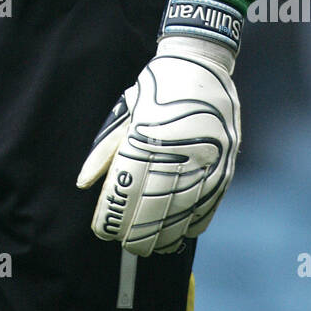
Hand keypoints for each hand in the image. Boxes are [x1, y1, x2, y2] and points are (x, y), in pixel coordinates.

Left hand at [76, 34, 239, 254]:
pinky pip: (209, 205)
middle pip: (155, 208)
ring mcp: (207, 161)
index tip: (103, 230)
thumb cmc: (157, 86)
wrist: (203, 62)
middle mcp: (179, 152)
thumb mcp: (125, 110)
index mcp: (148, 136)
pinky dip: (193, 224)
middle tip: (126, 245)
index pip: (127, 191)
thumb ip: (105, 149)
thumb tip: (85, 183)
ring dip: (165, 235)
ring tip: (150, 247)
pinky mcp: (225, 166)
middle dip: (137, 234)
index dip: (114, 217)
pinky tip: (179, 233)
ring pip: (183, 213)